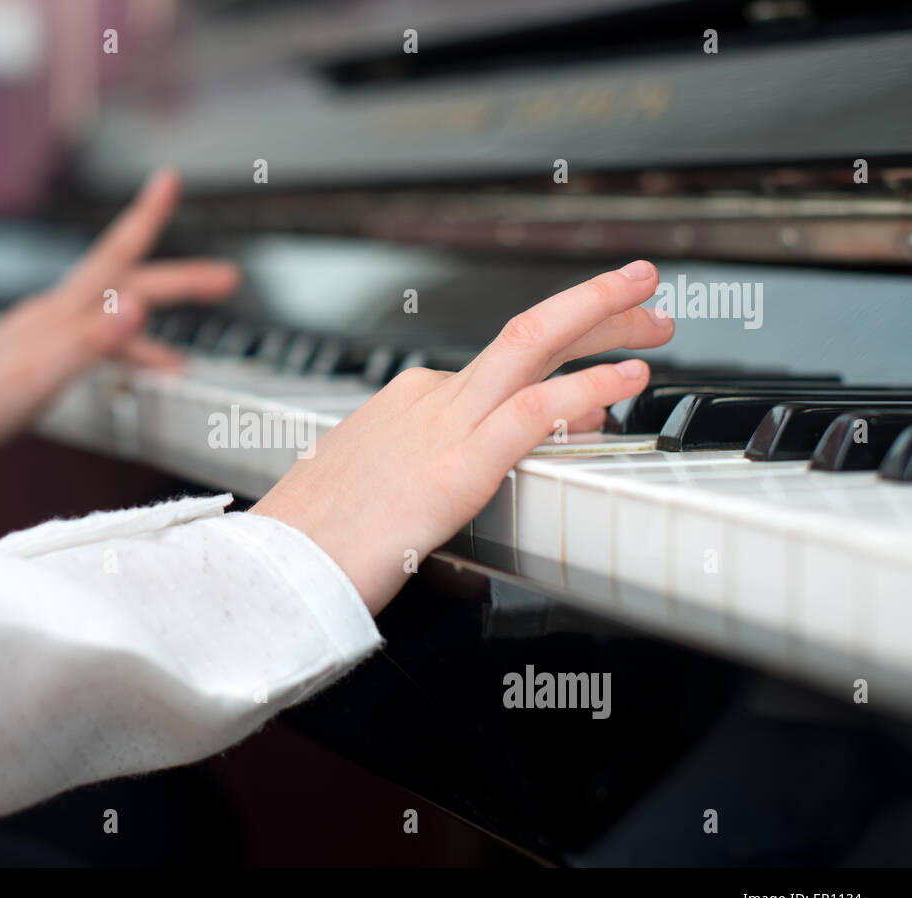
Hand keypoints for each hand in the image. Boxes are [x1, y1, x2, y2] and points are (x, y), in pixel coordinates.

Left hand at [0, 169, 238, 461]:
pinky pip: (96, 347)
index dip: (147, 217)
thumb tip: (139, 305)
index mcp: (61, 312)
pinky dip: (122, 357)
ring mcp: (47, 333)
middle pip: (128, 284)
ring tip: (186, 359)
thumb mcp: (43, 376)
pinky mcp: (39, 355)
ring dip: (154, 331)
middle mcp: (55, 313)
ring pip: (114, 320)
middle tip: (226, 278)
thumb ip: (94, 340)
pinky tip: (127, 377)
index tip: (170, 180)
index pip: (117, 256)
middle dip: (180, 282)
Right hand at [251, 261, 670, 614]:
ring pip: (532, 348)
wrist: (276, 570)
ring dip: (601, 322)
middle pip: (523, 334)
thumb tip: (502, 461)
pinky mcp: (452, 468)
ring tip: (655, 317)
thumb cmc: (321, 543)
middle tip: (643, 293)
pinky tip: (627, 379)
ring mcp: (439, 427)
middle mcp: (425, 399)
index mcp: (406, 403)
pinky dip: (586, 385)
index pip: (499, 365)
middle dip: (591, 307)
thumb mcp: (384, 492)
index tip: (600, 365)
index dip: (562, 360)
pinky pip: (531, 412)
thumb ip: (445, 470)